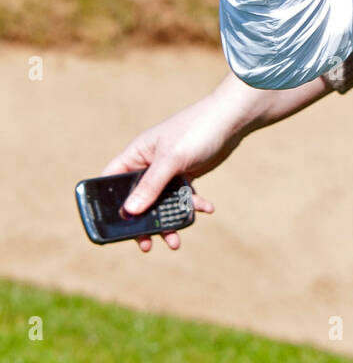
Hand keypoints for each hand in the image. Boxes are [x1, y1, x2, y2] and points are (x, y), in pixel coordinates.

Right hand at [100, 90, 249, 251]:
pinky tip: (207, 208)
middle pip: (137, 199)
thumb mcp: (171, 159)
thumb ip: (151, 185)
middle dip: (143, 222)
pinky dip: (191, 205)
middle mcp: (148, 164)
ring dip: (168, 220)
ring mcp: (167, 170)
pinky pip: (182, 197)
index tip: (113, 227)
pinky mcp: (185, 174)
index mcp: (136, 154)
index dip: (109, 203)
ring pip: (161, 202)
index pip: (111, 180)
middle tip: (147, 244)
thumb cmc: (197, 130)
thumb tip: (129, 212)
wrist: (232, 118)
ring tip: (175, 242)